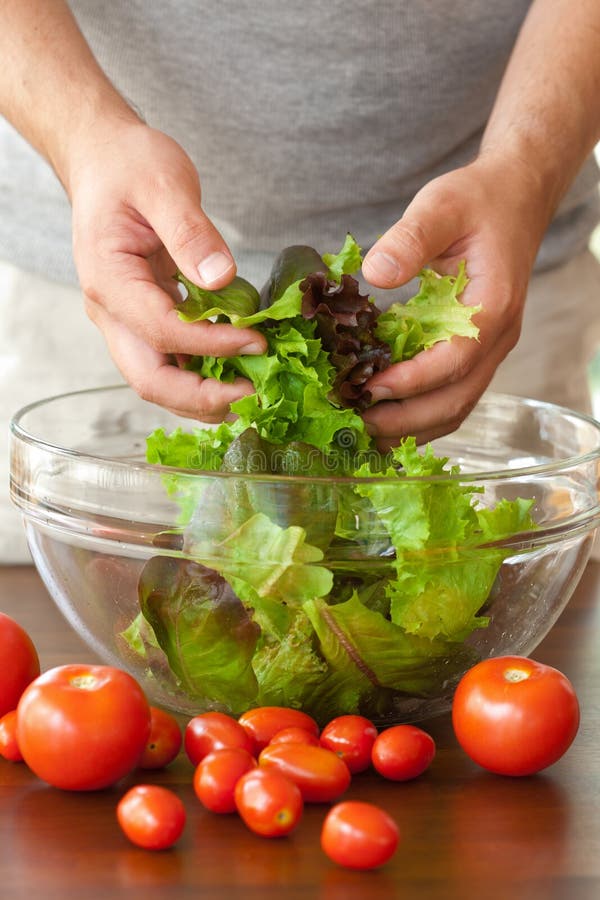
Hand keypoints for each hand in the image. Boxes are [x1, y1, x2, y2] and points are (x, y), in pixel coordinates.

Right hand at [68, 119, 266, 420]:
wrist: (104, 162)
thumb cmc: (128, 166)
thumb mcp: (163, 183)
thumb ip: (190, 231)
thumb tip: (222, 278)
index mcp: (109, 280)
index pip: (162, 331)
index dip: (211, 345)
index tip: (257, 342)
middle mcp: (111, 311)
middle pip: (150, 379)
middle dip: (201, 398)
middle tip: (252, 396)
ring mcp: (125, 320)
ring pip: (157, 380)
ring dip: (202, 397)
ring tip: (250, 393)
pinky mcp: (143, 320)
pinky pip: (169, 361)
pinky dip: (201, 375)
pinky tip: (237, 370)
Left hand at [361, 154, 551, 443]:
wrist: (513, 199)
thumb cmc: (477, 202)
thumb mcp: (441, 206)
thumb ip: (411, 238)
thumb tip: (375, 273)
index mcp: (494, 305)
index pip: (456, 359)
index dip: (414, 380)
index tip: (371, 388)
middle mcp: (497, 337)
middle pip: (457, 398)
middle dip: (407, 418)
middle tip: (357, 423)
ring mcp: (489, 350)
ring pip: (456, 406)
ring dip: (413, 427)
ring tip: (365, 433)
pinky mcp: (474, 353)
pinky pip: (452, 397)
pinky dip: (420, 415)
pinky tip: (385, 418)